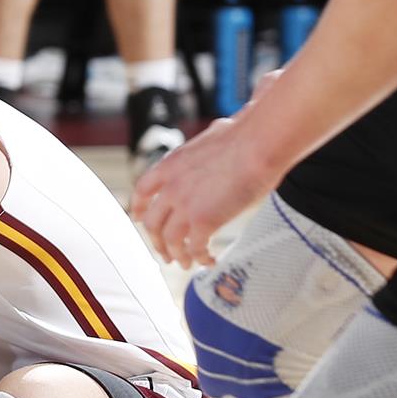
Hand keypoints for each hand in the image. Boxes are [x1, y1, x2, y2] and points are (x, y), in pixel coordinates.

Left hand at [130, 113, 281, 267]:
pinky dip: (200, 258)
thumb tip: (219, 133)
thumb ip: (207, 146)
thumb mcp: (212, 136)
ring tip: (186, 264)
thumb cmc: (246, 136)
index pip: (142, 191)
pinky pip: (195, 248)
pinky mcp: (203, 221)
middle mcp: (170, 187)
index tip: (138, 219)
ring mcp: (184, 206)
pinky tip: (208, 260)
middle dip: (157, 242)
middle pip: (152, 223)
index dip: (139, 208)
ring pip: (170, 241)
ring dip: (177, 256)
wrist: (258, 144)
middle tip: (166, 253)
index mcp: (170, 165)